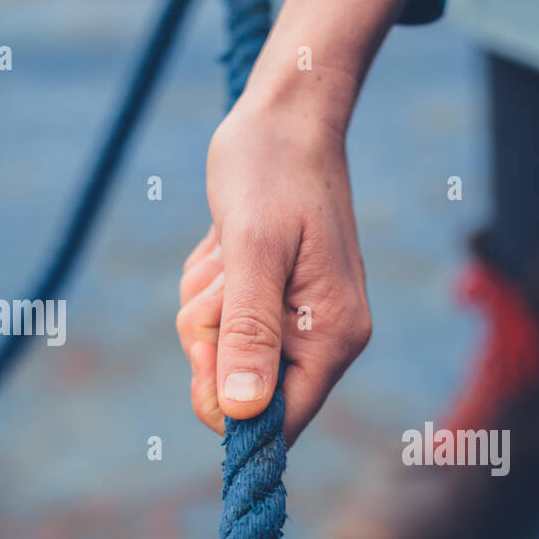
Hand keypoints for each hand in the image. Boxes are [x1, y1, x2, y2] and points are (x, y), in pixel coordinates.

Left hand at [177, 105, 369, 444]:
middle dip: (211, 337)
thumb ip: (250, 331)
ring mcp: (298, 322)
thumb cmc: (272, 169)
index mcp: (333, 335)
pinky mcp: (273, 303)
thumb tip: (244, 412)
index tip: (205, 343)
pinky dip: (207, 290)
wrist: (285, 116)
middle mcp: (324, 339)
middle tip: (221, 277)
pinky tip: (226, 247)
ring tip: (227, 250)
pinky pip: (217, 324)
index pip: (281, 421)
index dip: (230, 404)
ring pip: (221, 354)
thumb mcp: (253, 248)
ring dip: (204, 305)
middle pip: (242, 391)